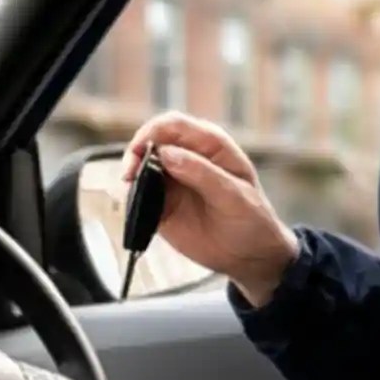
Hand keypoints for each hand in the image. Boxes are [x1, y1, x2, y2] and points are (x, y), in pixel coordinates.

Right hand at [122, 112, 298, 305]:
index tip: (139, 151)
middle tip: (129, 175)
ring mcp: (172, 179)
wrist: (249, 255)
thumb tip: (166, 153)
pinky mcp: (161, 203)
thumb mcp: (234, 196)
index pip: (173, 125)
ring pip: (140, 167)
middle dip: (134, 153)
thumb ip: (202, 173)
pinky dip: (132, 198)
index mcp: (210, 145)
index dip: (151, 132)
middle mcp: (187, 156)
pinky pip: (139, 194)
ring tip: (131, 191)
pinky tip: (137, 209)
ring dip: (130, 176)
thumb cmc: (251, 220)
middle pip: (150, 141)